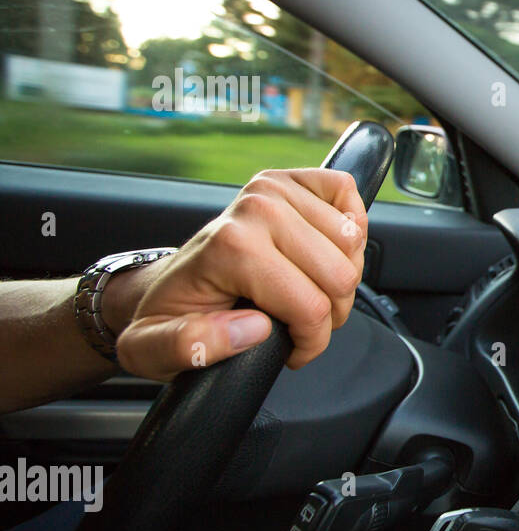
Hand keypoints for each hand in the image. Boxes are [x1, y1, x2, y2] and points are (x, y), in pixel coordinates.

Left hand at [108, 169, 367, 380]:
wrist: (171, 280)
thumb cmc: (174, 314)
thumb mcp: (153, 349)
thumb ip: (186, 346)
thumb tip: (252, 327)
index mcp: (231, 246)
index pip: (311, 306)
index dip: (311, 342)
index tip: (292, 351)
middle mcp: (258, 208)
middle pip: (342, 276)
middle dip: (331, 312)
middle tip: (302, 321)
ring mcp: (276, 188)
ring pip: (354, 243)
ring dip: (341, 276)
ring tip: (311, 290)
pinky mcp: (294, 179)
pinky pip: (349, 195)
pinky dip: (349, 229)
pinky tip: (323, 252)